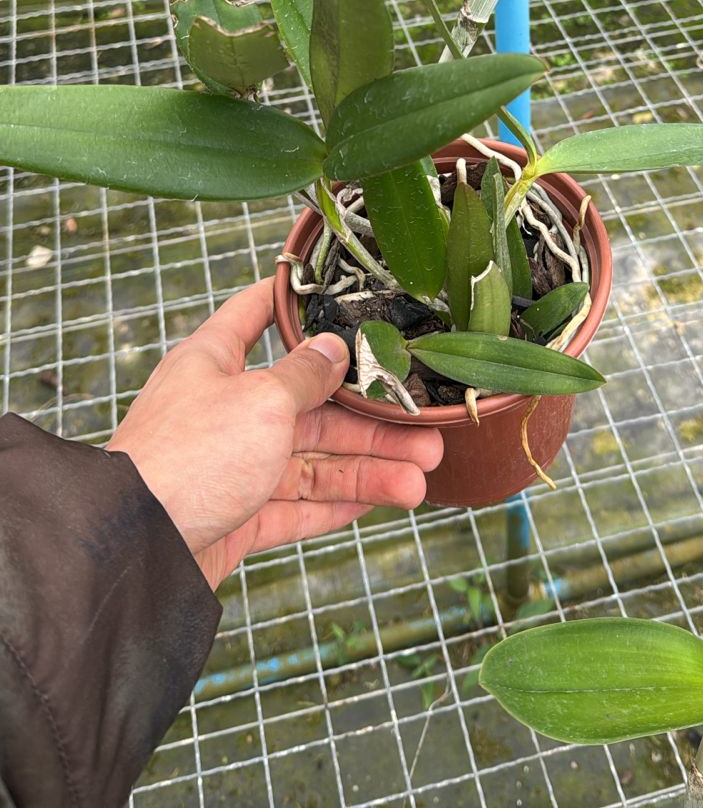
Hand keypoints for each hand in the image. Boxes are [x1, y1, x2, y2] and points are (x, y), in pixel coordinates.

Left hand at [107, 277, 442, 588]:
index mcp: (215, 362)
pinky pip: (294, 506)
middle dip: (369, 420)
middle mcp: (223, 409)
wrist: (135, 551)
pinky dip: (334, 504)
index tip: (337, 292)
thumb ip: (304, 375)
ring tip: (421, 480)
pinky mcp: (233, 516)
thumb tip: (332, 347)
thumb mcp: (260, 401)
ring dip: (367, 468)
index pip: (257, 314)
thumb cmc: (187, 458)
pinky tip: (376, 501)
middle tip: (425, 431)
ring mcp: (228, 466)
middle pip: (308, 406)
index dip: (296, 301)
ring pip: (310, 461)